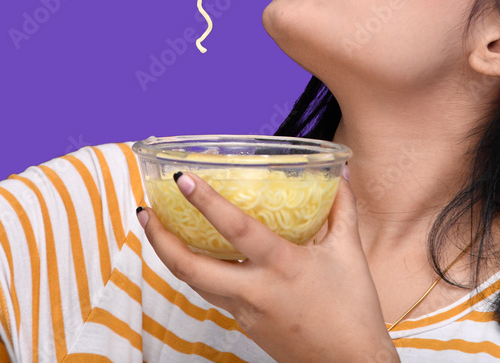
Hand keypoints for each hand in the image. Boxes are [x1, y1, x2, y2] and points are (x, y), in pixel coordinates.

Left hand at [139, 171, 400, 362]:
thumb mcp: (349, 254)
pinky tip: (192, 257)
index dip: (206, 202)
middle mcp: (255, 290)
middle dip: (160, 239)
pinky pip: (212, 295)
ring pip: (194, 283)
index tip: (183, 179)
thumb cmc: (353, 311)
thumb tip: (342, 174)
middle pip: (190, 267)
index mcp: (282, 266)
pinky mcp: (244, 325)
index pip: (235, 229)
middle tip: (145, 210)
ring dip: (169, 256)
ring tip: (157, 229)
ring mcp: (244, 312)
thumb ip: (343, 210)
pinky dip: (195, 273)